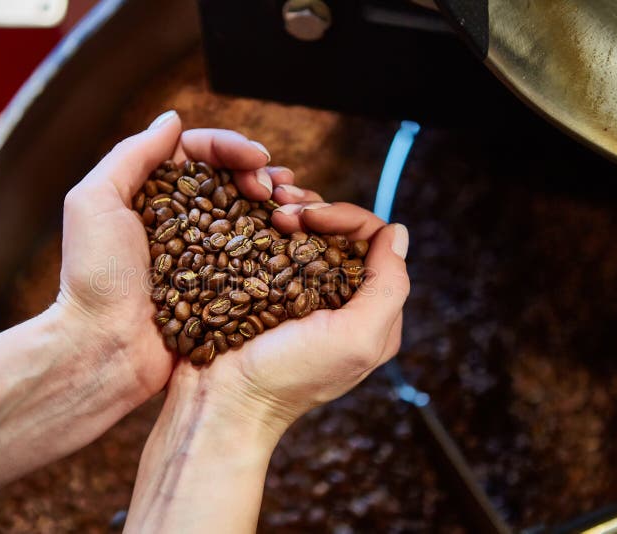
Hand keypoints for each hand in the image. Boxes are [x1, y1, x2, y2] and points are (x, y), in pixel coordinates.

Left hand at [54, 110, 292, 405]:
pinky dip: (275, 245)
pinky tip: (293, 238)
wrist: (104, 348)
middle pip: (228, 182)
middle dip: (258, 175)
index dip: (230, 148)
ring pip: (246, 217)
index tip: (257, 158)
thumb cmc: (94, 276)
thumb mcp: (95, 201)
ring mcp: (202, 255)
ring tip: (293, 206)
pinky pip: (252, 259)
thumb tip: (173, 118)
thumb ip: (132, 154)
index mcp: (150, 196)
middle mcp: (179, 221)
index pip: (197, 155)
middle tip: (277, 185)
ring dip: (273, 206)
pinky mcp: (219, 288)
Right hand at [124, 173, 409, 533]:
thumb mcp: (356, 339)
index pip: (374, 242)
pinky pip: (269, 245)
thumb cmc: (289, 377)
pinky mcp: (260, 289)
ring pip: (303, 232)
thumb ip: (388, 287)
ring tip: (266, 205)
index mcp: (369, 311)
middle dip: (314, 208)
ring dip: (288, 209)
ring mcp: (295, 292)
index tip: (312, 218)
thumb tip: (397, 230)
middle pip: (338, 232)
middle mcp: (336, 297)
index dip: (346, 218)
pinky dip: (262, 224)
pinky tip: (251, 214)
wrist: (220, 400)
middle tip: (283, 208)